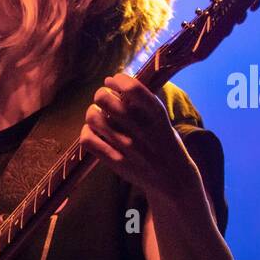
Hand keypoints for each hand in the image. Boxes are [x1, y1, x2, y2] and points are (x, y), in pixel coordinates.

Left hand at [80, 74, 200, 201]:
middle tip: (103, 99)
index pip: (132, 87)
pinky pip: (89, 140)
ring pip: (93, 118)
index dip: (117, 80)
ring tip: (97, 114)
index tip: (113, 81)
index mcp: (156, 114)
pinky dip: (86, 132)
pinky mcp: (116, 162)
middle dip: (101, 94)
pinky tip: (93, 132)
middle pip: (105, 99)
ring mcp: (128, 146)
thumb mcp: (162, 120)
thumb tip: (115, 81)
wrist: (173, 180)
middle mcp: (141, 129)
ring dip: (92, 112)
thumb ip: (143, 103)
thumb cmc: (164, 143)